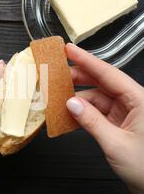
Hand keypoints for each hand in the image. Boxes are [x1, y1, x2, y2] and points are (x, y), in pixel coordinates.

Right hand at [66, 43, 143, 193]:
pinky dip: (84, 115)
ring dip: (78, 100)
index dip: (87, 60)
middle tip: (57, 73)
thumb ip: (91, 121)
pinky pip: (98, 114)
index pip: (109, 74)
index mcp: (139, 100)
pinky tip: (69, 116)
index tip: (69, 50)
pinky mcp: (120, 126)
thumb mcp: (116, 143)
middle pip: (102, 83)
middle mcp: (133, 103)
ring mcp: (126, 114)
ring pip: (98, 99)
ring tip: (57, 98)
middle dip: (79, 77)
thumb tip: (72, 104)